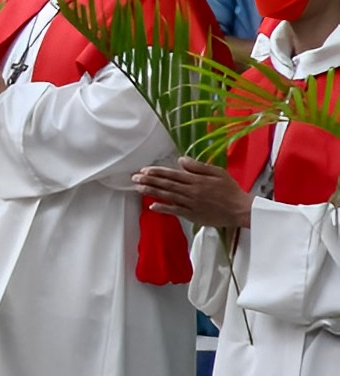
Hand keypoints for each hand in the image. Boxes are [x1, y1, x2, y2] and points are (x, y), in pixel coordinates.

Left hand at [134, 158, 253, 228]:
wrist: (240, 210)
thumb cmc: (230, 190)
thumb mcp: (217, 172)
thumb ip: (198, 166)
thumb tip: (181, 160)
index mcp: (196, 180)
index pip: (172, 174)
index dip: (157, 172)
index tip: (144, 170)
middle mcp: (191, 192)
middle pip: (166, 185)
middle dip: (149, 180)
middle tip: (134, 177)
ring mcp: (191, 204)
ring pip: (167, 197)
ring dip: (151, 192)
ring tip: (138, 188)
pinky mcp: (193, 215)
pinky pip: (175, 211)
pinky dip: (163, 209)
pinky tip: (152, 207)